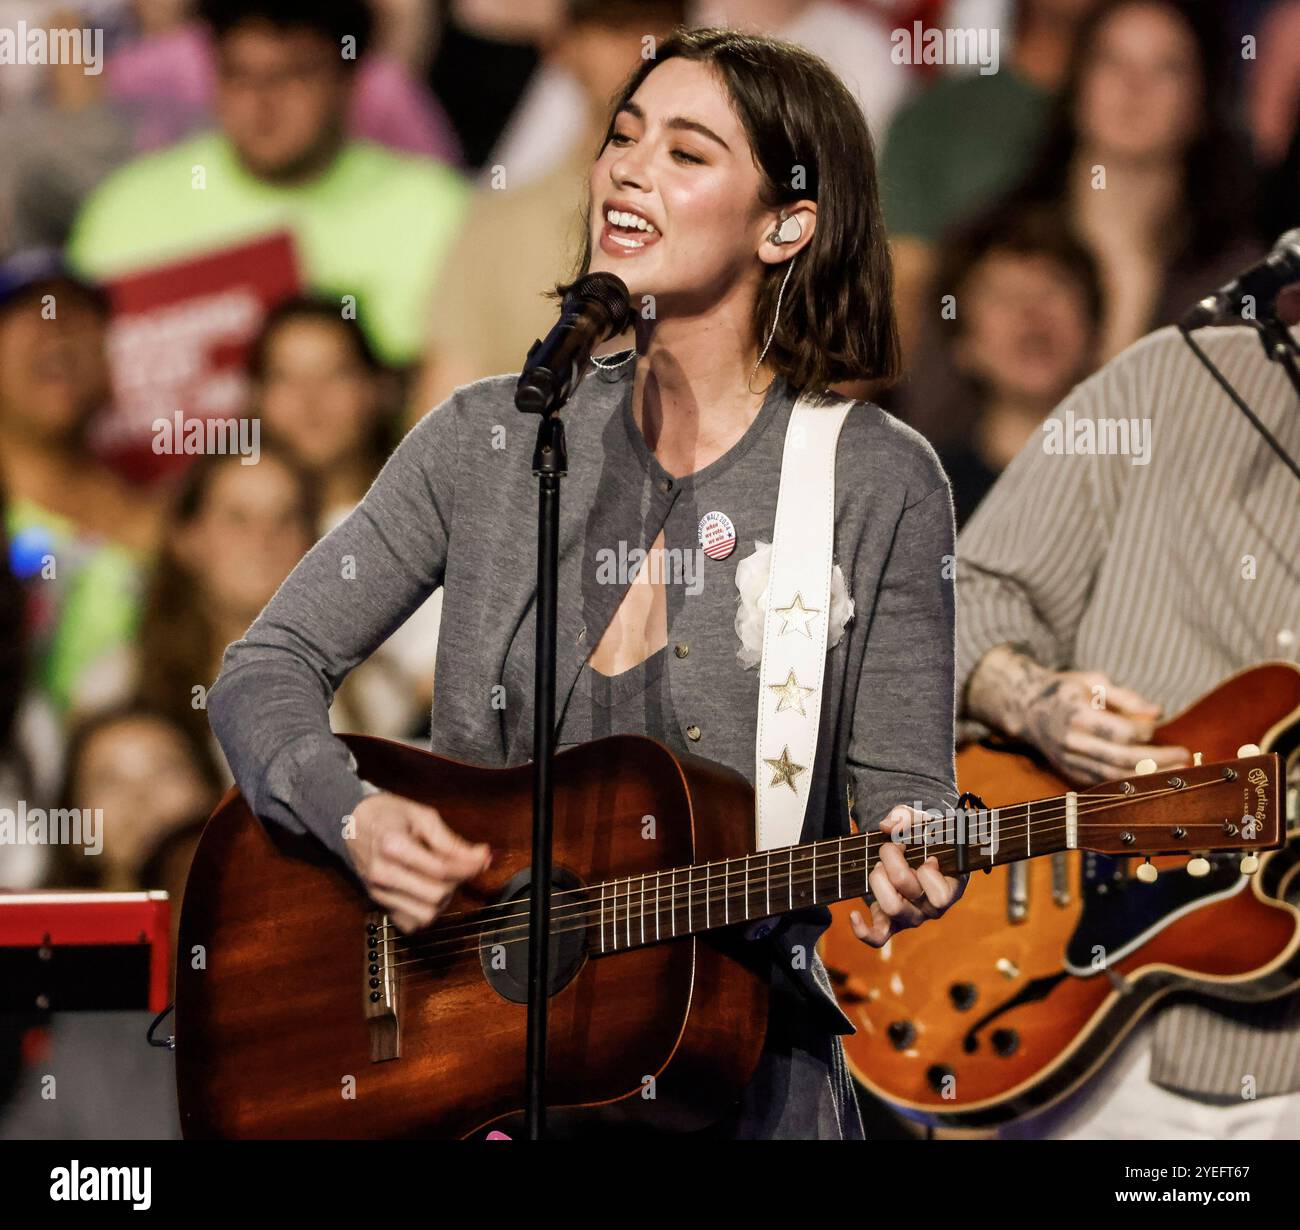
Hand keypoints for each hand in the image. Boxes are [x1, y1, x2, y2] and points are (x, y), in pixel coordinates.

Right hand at [349, 792, 490, 933]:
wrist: (351, 822)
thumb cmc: (388, 815)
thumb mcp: (423, 816)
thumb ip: (451, 841)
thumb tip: (481, 857)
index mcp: (392, 845)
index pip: (441, 869)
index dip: (469, 867)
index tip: (482, 858)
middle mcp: (383, 873)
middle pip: (436, 895)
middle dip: (457, 882)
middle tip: (461, 866)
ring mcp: (378, 891)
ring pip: (425, 915)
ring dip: (442, 900)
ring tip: (442, 879)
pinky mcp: (378, 903)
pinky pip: (410, 924)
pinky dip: (424, 912)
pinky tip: (426, 891)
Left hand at [849, 806, 968, 947]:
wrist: (916, 852)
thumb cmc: (924, 837)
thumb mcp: (921, 821)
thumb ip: (906, 817)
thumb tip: (888, 826)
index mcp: (951, 888)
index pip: (940, 895)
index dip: (928, 872)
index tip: (927, 855)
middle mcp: (932, 909)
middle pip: (907, 894)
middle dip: (892, 863)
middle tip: (891, 848)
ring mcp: (912, 918)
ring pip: (891, 909)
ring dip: (878, 882)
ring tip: (878, 866)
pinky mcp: (891, 924)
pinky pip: (877, 938)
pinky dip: (862, 930)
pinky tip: (853, 914)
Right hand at [1021, 669, 1189, 784]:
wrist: (1028, 709)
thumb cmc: (1066, 690)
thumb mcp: (1094, 681)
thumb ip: (1126, 697)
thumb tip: (1158, 712)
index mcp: (1077, 716)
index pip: (1122, 733)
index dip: (1147, 731)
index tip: (1159, 724)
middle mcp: (1072, 742)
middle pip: (1122, 759)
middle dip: (1158, 760)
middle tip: (1184, 756)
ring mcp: (1069, 761)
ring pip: (1115, 777)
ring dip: (1149, 777)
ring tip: (1174, 772)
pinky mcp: (1070, 772)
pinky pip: (1104, 782)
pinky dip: (1129, 782)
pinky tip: (1150, 777)